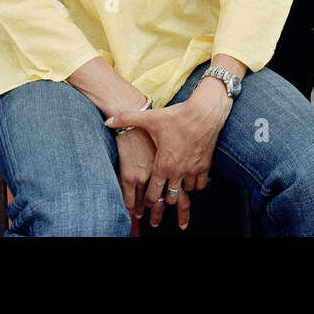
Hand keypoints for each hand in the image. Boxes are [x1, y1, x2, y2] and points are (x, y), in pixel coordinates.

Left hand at [106, 79, 232, 229]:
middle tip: (162, 195)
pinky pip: (200, 185)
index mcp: (163, 164)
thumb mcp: (150, 118)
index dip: (149, 201)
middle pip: (170, 198)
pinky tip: (191, 177)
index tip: (147, 202)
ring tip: (176, 184)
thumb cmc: (177, 116)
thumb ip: (127, 119)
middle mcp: (177, 171)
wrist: (204, 112)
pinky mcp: (205, 165)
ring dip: (180, 189)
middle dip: (165, 198)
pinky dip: (195, 184)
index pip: (153, 194)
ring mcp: (192, 169)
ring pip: (185, 191)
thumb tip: (107, 121)